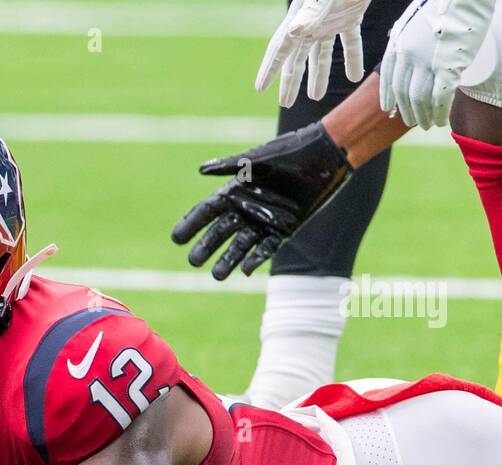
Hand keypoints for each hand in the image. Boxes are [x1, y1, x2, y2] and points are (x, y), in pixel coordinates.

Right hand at [171, 122, 350, 278]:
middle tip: (194, 261)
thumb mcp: (257, 159)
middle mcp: (246, 209)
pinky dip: (255, 259)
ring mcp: (264, 221)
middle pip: (220, 232)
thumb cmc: (290, 151)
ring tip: (216, 276)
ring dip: (228, 260)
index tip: (176, 238)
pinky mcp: (284, 230)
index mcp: (235, 191)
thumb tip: (201, 170)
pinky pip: (266, 249)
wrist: (325, 156)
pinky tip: (244, 271)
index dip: (191, 224)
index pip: (207, 211)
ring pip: (240, 246)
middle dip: (206, 247)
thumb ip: (230, 165)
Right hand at [256, 0, 372, 107]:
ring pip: (321, 54)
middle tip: (284, 104)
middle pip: (297, 57)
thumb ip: (311, 13)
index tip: (260, 88)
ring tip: (315, 97)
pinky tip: (354, 76)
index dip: (269, 70)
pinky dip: (352, 59)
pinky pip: (350, 42)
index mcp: (300, 18)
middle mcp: (311, 23)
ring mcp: (330, 20)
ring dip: (318, 76)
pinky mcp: (350, 16)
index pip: (281, 49)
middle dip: (290, 81)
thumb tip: (294, 33)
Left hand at [379, 0, 496, 128]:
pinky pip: (440, 97)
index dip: (387, 95)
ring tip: (428, 125)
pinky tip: (441, 121)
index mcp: (398, 44)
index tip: (388, 109)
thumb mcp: (416, 21)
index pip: (388, 77)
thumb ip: (412, 40)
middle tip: (413, 122)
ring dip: (423, 115)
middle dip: (407, 110)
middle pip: (403, 92)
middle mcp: (408, 56)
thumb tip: (414, 57)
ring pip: (419, 98)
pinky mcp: (448, 66)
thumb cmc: (445, 2)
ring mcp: (426, 62)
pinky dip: (440, 112)